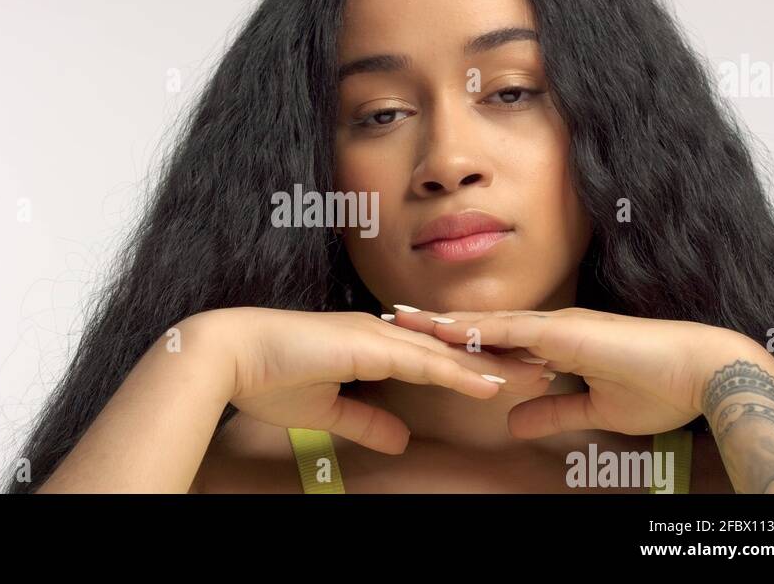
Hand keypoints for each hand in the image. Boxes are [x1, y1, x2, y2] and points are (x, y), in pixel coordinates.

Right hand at [196, 307, 548, 453]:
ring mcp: (374, 335)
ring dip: (492, 363)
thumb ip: (365, 421)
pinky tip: (489, 382)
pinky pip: (421, 361)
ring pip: (447, 352)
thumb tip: (399, 438)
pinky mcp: (365, 345)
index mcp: (371, 345)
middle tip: (543, 365)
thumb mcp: (326, 409)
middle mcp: (380, 334)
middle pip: (452, 348)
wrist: (229, 355)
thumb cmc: (267, 376)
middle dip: (498, 357)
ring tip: (535, 373)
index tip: (511, 373)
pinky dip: (458, 372)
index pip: (435, 356)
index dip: (474, 364)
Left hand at [388, 305, 754, 437]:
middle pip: (480, 325)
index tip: (417, 336)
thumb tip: (514, 420)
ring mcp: (558, 327)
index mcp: (554, 343)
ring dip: (444, 321)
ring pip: (489, 322)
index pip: (492, 339)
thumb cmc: (658, 388)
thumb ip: (553, 411)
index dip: (454, 337)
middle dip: (435, 323)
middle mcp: (550, 329)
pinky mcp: (570, 334)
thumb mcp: (592, 410)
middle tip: (391, 317)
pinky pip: (517, 333)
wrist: (705, 373)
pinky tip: (450, 331)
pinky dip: (482, 331)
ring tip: (403, 318)